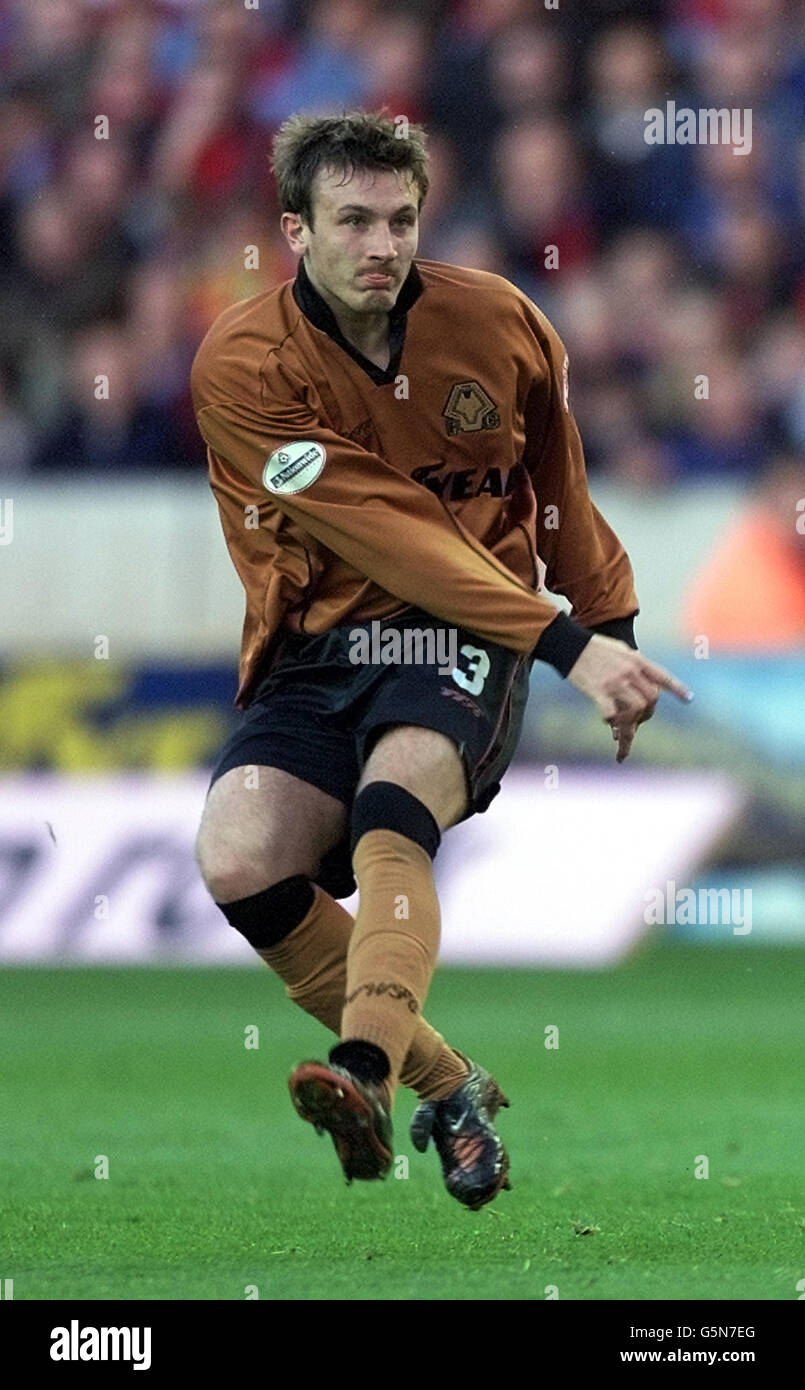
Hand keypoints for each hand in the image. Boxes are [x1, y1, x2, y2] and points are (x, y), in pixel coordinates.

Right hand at [567, 634, 691, 762]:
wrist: (570, 645)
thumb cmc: (594, 647)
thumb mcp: (621, 650)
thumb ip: (635, 664)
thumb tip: (645, 678)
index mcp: (637, 661)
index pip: (663, 677)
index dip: (678, 689)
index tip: (689, 700)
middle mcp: (630, 672)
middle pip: (651, 698)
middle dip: (648, 712)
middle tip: (639, 719)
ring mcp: (615, 682)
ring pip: (636, 708)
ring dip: (632, 720)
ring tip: (623, 724)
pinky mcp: (599, 692)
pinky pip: (611, 713)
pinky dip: (611, 720)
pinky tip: (606, 719)